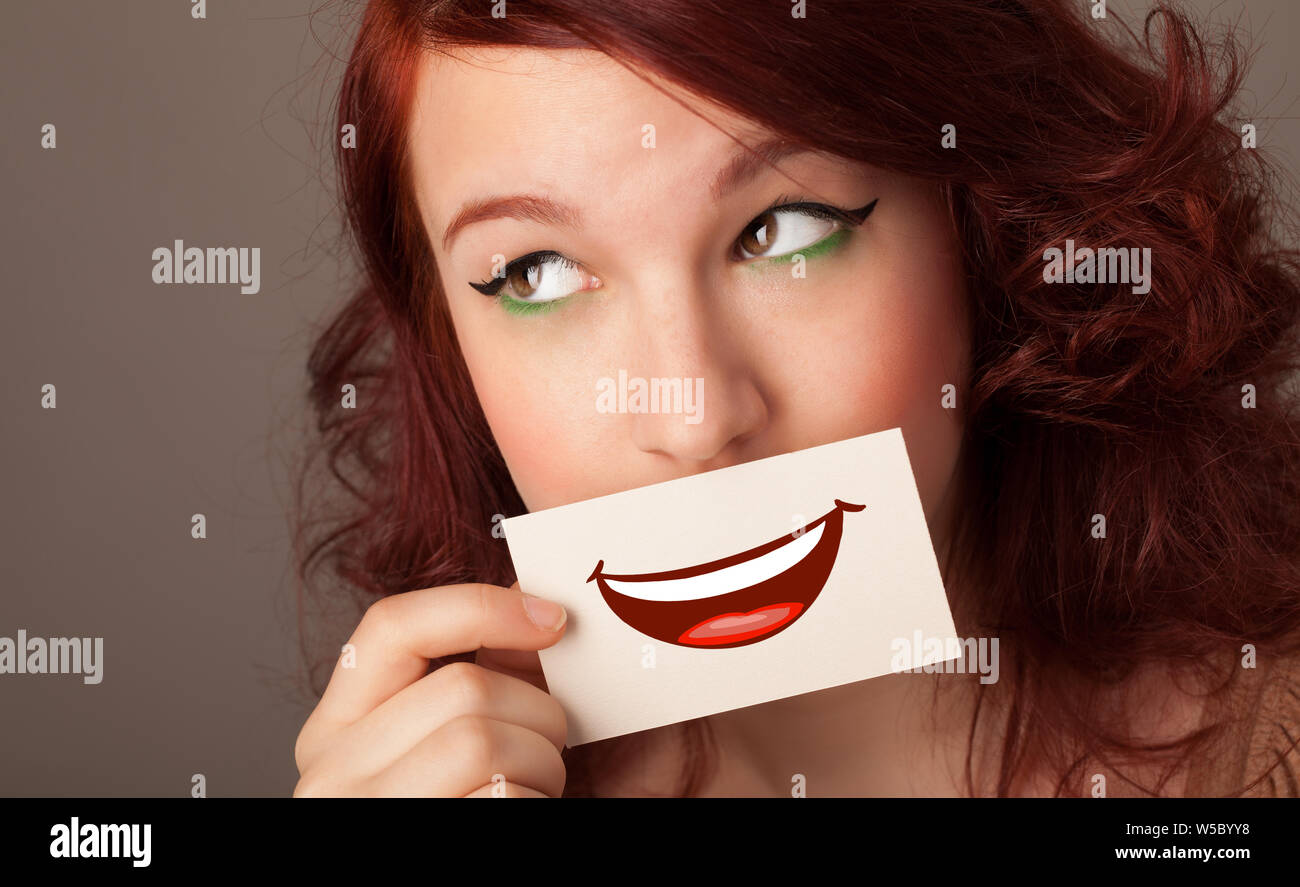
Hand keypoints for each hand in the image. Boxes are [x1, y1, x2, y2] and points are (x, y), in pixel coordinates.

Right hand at [293, 582, 568, 796]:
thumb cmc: (470, 816)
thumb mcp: (447, 751)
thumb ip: (469, 687)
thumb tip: (533, 618)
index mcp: (335, 736)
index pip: (392, 626)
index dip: (481, 606)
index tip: (553, 619)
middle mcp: (329, 778)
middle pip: (465, 687)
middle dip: (539, 715)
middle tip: (548, 757)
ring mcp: (366, 819)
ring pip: (487, 740)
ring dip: (544, 767)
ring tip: (532, 798)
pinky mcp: (419, 847)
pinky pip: (503, 797)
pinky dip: (536, 805)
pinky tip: (523, 818)